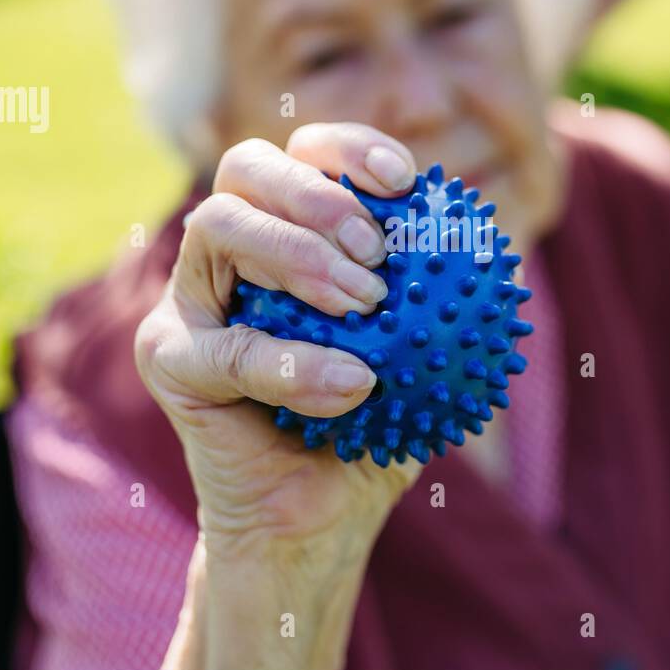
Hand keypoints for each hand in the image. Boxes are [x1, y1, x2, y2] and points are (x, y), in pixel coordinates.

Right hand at [136, 123, 425, 667]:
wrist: (319, 520)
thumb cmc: (375, 426)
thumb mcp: (425, 355)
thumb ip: (445, 296)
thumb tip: (500, 244)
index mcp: (285, 231)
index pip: (303, 154)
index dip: (350, 149)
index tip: (407, 182)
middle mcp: (228, 252)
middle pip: (246, 166)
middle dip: (317, 194)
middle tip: (377, 252)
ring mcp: (189, 299)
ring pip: (217, 224)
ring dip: (297, 255)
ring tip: (366, 305)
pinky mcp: (169, 358)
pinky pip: (223, 346)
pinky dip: (292, 362)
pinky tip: (354, 384)